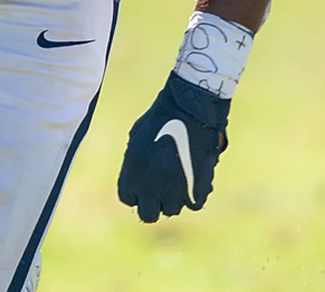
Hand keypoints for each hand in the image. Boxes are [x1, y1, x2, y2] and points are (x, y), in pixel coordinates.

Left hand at [117, 74, 230, 222]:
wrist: (188, 109)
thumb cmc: (160, 119)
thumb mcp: (137, 139)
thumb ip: (134, 164)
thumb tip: (138, 180)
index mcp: (130, 177)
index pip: (128, 199)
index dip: (137, 192)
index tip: (145, 183)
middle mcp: (149, 189)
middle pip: (148, 215)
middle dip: (154, 204)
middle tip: (162, 192)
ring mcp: (173, 192)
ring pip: (172, 210)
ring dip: (175, 198)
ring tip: (181, 178)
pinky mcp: (196, 191)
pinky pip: (194, 205)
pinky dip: (195, 195)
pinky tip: (195, 180)